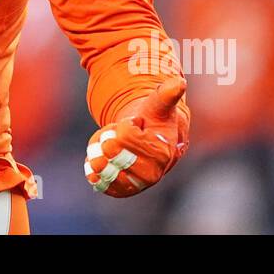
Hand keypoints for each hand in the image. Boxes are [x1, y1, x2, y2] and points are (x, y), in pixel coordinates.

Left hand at [84, 78, 188, 196]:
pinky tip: (94, 163)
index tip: (130, 124)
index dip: (122, 127)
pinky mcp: (125, 191)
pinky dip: (95, 175)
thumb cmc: (154, 118)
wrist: (149, 137)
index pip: (125, 136)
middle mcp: (152, 173)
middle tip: (113, 134)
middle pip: (113, 155)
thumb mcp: (158, 104)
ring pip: (105, 171)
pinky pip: (104, 186)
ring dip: (98, 158)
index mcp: (162, 152)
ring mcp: (138, 184)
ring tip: (102, 148)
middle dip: (107, 141)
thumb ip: (166, 94)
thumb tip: (179, 82)